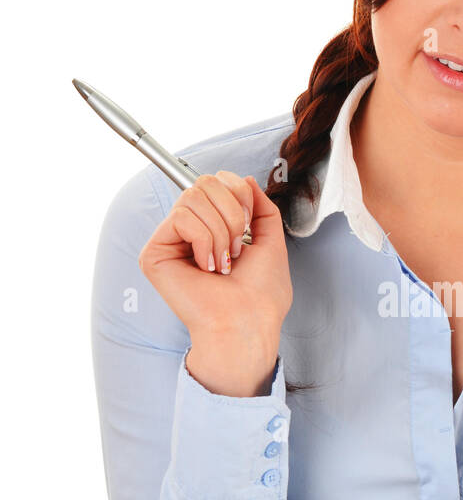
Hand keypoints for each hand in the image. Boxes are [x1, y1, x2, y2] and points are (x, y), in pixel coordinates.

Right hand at [138, 171, 292, 390]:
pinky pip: (182, 218)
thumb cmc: (261, 294)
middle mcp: (188, 231)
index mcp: (213, 226)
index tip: (250, 224)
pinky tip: (207, 267)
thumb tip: (245, 178)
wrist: (249, 321)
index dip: (238, 193)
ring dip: (221, 231)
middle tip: (238, 246)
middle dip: (232, 212)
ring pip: (193, 197)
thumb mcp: (272, 239)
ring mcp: (170, 241)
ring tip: (224, 261)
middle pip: (203, 182)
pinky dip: (205, 241)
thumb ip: (261, 205)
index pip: (216, 181)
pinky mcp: (154, 253)